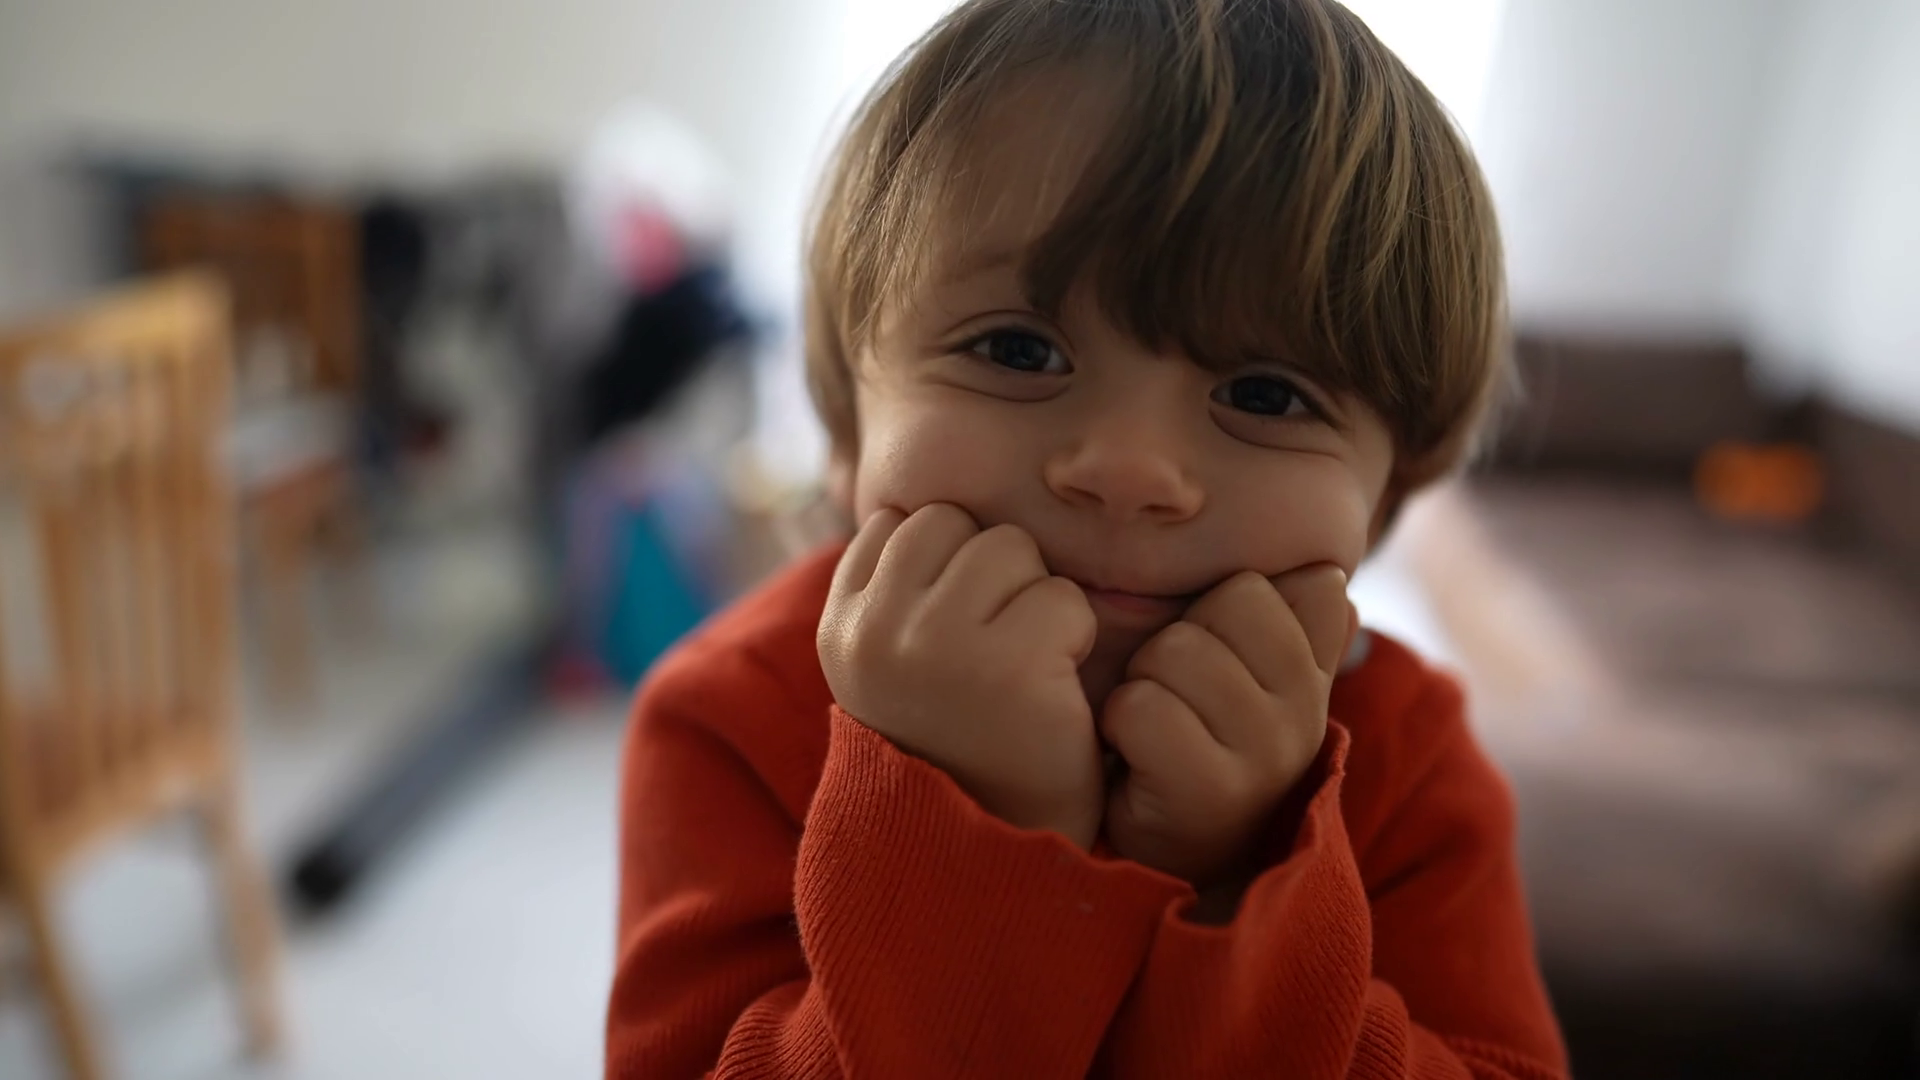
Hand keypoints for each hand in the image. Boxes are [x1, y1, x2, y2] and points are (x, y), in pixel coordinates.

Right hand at [818, 504, 1104, 848]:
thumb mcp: (894, 664)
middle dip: (990, 571)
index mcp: (839, 630)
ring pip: (1009, 547)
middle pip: (952, 522)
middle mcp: (875, 633)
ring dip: (1035, 599)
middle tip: (996, 647)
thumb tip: (915, 498)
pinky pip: (1061, 597)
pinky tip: (1052, 689)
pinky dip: (1073, 637)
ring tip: (1022, 664)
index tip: (957, 632)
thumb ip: (894, 587)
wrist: (993, 853)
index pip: (897, 521)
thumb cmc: (957, 744)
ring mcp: (937, 647)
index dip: (945, 563)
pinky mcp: (1007, 668)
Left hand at [1100, 566, 1353, 890]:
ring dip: (1144, 681)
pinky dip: (1120, 724)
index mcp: (1316, 679)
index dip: (1227, 608)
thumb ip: (1294, 626)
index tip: (1220, 657)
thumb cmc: (1201, 747)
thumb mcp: (1253, 684)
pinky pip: (1143, 707)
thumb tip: (1324, 573)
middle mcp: (1306, 715)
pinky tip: (1134, 755)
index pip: (1290, 584)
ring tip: (1154, 727)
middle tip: (1175, 696)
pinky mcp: (1210, 790)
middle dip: (1181, 640)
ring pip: (1178, 651)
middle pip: (1232, 604)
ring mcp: (1266, 755)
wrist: (1174, 856)